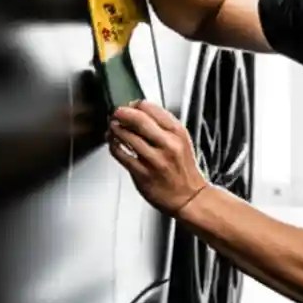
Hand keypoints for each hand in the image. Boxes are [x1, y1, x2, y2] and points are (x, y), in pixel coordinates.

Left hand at [108, 99, 209, 216]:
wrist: (189, 197)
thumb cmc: (182, 169)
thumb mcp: (180, 140)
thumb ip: (162, 125)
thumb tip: (137, 110)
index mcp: (177, 132)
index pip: (151, 108)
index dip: (134, 105)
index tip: (128, 106)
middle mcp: (168, 144)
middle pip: (138, 119)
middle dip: (121, 113)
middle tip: (115, 114)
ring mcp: (155, 160)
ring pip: (127, 136)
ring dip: (115, 129)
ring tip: (113, 128)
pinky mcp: (143, 174)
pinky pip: (121, 155)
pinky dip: (113, 146)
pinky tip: (114, 143)